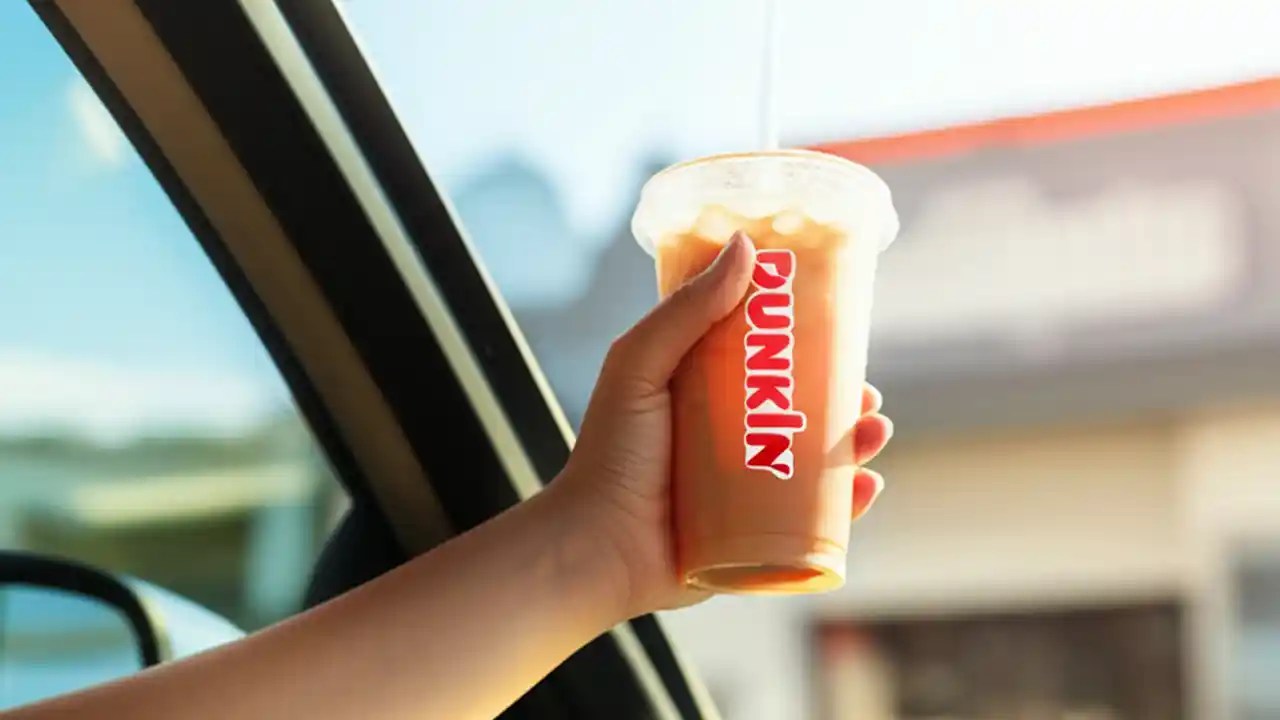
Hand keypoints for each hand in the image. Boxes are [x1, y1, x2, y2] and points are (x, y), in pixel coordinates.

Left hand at [553, 232, 893, 619]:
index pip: (762, 361)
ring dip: (855, 444)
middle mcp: (727, 439)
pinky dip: (847, 504)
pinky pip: (814, 520)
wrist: (598, 549)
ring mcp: (745, 490)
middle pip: (800, 409)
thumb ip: (687, 309)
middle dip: (843, 397)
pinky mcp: (756, 537)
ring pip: (816, 461)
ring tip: (872, 432)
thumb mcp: (641, 366)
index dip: (803, 344)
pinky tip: (864, 486)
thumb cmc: (609, 454)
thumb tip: (744, 244)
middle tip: (865, 390)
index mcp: (701, 395)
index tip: (836, 324)